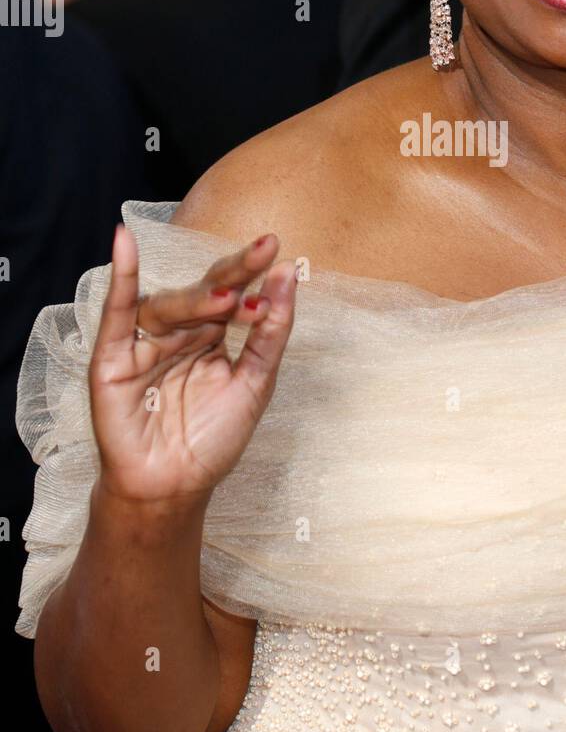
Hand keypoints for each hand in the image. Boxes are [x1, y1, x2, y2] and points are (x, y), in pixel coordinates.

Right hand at [88, 223, 297, 506]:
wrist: (174, 488)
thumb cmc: (212, 440)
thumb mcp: (255, 383)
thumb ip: (270, 332)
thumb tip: (287, 276)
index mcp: (211, 334)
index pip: (232, 294)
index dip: (253, 275)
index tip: (278, 252)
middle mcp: (178, 332)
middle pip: (204, 290)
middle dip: (233, 273)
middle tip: (262, 251)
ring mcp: (144, 341)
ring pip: (169, 305)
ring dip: (197, 298)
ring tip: (227, 298)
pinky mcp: (113, 357)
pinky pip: (116, 311)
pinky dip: (120, 277)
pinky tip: (124, 243)